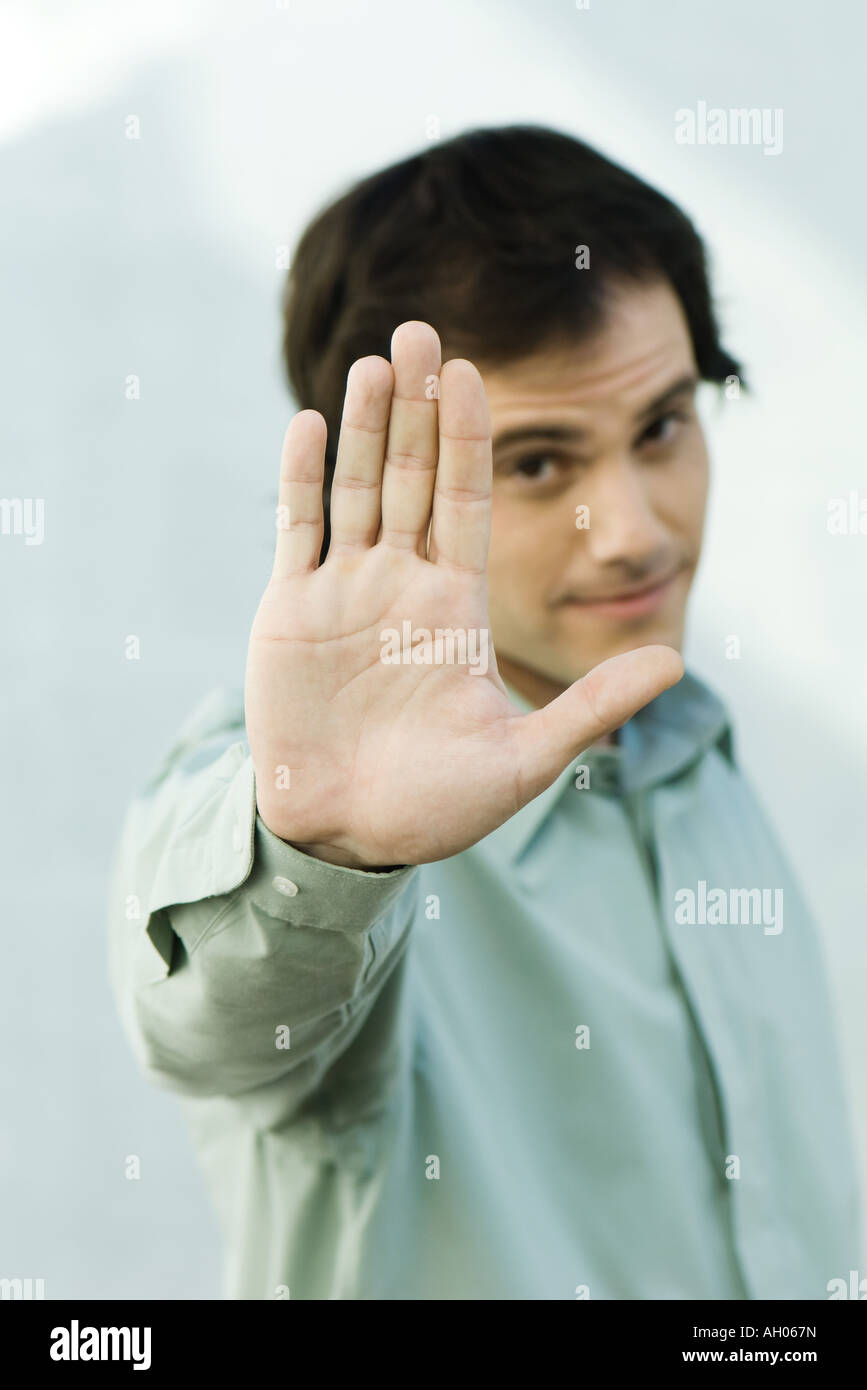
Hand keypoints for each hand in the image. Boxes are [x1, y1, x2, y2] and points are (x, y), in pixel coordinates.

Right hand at [245, 321, 682, 866]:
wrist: (345, 836)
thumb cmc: (435, 806)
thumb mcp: (524, 759)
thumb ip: (592, 706)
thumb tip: (677, 663)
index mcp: (456, 606)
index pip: (467, 502)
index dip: (469, 439)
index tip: (475, 374)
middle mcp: (402, 583)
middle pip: (411, 477)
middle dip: (416, 407)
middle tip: (422, 331)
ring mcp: (345, 592)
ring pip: (357, 489)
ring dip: (363, 427)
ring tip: (374, 361)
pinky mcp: (291, 611)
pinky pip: (297, 530)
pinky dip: (302, 478)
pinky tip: (310, 423)